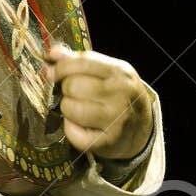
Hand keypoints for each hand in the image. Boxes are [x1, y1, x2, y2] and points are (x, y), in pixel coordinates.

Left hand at [42, 42, 153, 160]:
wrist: (143, 129)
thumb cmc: (120, 96)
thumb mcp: (109, 73)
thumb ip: (82, 61)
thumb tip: (53, 53)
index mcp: (120, 72)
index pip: (82, 62)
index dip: (61, 67)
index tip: (53, 73)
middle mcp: (120, 94)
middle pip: (72, 86)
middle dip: (66, 90)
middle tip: (75, 95)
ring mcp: (115, 119)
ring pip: (69, 108)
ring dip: (68, 109)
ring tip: (79, 110)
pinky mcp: (107, 141)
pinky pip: (72, 132)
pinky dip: (71, 129)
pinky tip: (81, 126)